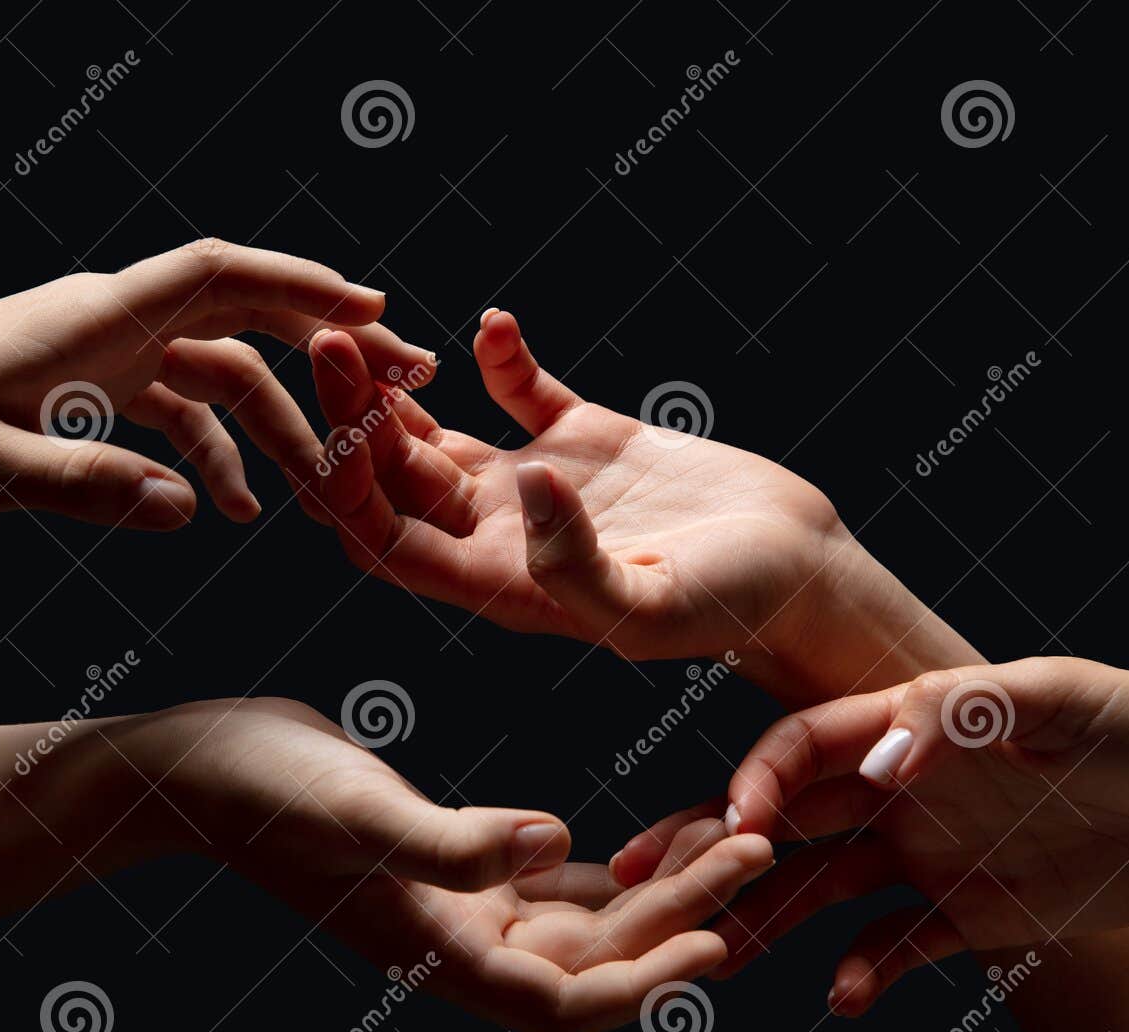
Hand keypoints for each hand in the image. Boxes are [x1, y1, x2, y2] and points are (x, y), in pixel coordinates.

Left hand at [0, 239, 433, 528]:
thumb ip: (84, 483)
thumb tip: (187, 511)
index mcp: (96, 318)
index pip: (221, 277)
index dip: (304, 287)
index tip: (377, 314)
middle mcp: (112, 323)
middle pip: (246, 320)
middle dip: (328, 351)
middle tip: (404, 385)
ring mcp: (106, 353)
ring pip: (220, 376)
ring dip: (277, 427)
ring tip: (326, 490)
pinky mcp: (92, 386)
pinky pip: (178, 410)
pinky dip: (214, 455)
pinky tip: (229, 509)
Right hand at [125, 697, 772, 1031]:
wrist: (197, 770)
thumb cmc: (263, 792)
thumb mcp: (361, 813)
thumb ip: (456, 841)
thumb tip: (560, 843)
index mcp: (437, 951)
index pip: (564, 1002)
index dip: (645, 985)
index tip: (721, 941)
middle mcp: (459, 942)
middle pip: (596, 959)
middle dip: (679, 918)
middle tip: (756, 850)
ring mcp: (458, 907)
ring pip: (585, 920)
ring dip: (656, 892)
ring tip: (728, 836)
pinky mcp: (456, 864)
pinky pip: (553, 883)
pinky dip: (610, 868)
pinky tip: (654, 834)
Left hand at [300, 310, 861, 686]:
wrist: (801, 570)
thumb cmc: (734, 607)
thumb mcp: (655, 609)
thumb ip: (577, 566)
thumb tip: (531, 486)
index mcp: (501, 583)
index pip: (385, 541)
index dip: (345, 488)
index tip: (335, 423)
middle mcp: (503, 533)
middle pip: (394, 478)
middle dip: (350, 418)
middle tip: (328, 344)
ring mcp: (540, 483)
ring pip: (436, 434)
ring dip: (395, 387)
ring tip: (365, 327)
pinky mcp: (586, 438)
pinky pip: (520, 391)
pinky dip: (500, 357)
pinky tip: (496, 325)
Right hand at [610, 657, 1128, 1013]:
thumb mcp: (1060, 697)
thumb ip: (960, 713)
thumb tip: (874, 756)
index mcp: (910, 727)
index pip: (804, 749)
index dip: (757, 782)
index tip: (729, 827)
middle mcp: (903, 790)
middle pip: (786, 822)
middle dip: (710, 849)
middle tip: (642, 885)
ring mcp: (928, 853)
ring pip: (821, 890)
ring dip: (766, 921)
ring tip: (715, 960)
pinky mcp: (968, 913)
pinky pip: (894, 947)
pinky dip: (861, 972)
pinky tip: (841, 995)